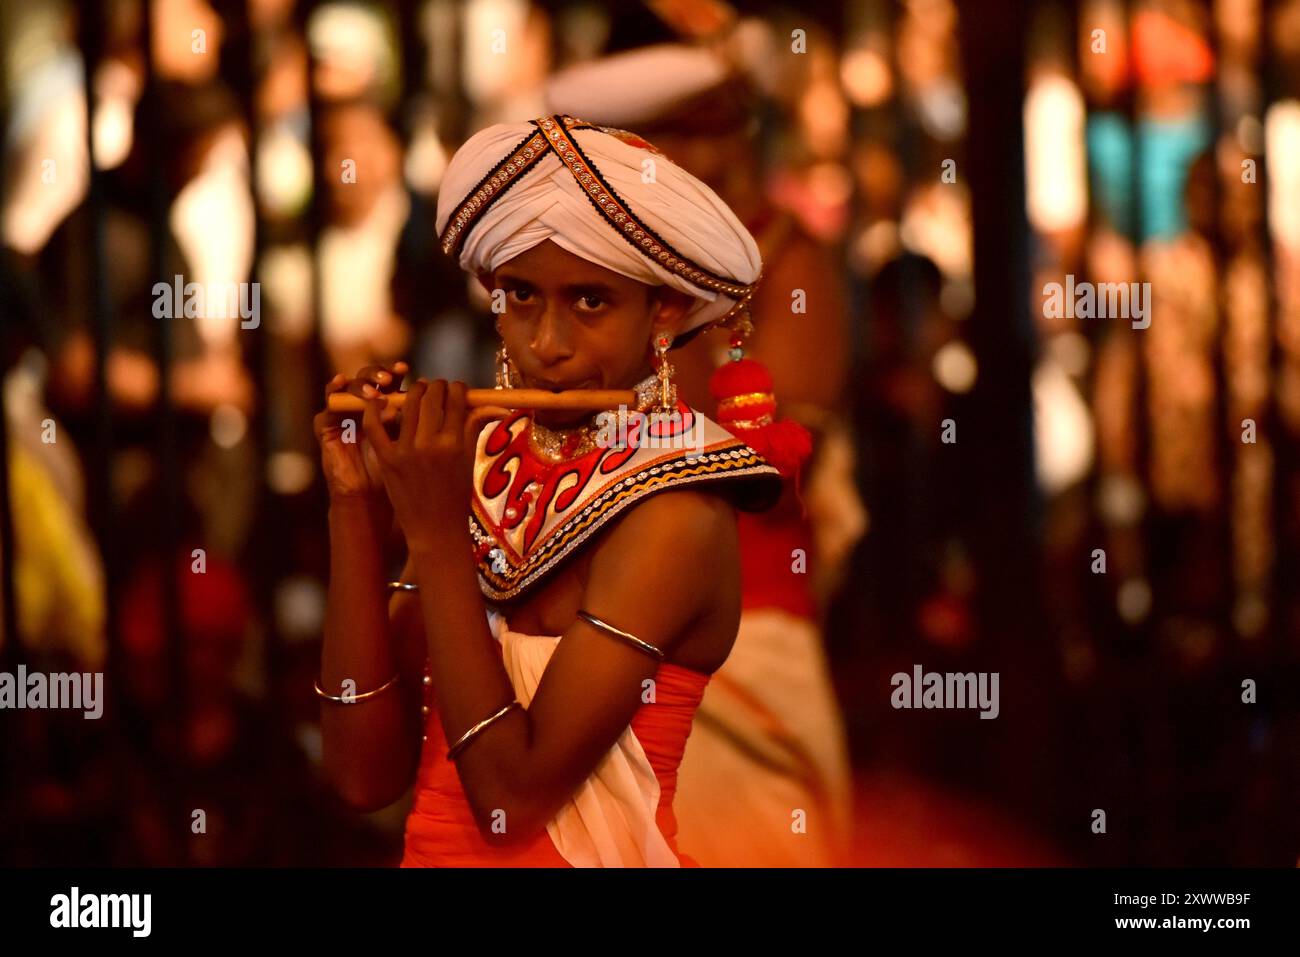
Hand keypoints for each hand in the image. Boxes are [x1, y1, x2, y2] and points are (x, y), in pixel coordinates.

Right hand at [313, 361, 408, 500]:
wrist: (372, 497)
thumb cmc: (397, 470)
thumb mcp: (408, 439)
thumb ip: (415, 414)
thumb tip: (431, 387)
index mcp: (385, 405)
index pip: (389, 380)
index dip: (395, 372)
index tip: (405, 370)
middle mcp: (363, 406)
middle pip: (367, 378)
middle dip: (377, 374)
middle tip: (388, 379)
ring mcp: (344, 415)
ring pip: (348, 387)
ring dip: (360, 385)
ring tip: (373, 391)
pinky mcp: (326, 427)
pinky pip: (328, 405)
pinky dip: (334, 392)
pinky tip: (340, 383)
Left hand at [359, 378, 507, 553]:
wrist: (434, 530)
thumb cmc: (456, 497)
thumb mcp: (469, 462)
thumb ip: (475, 428)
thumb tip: (494, 406)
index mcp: (455, 444)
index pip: (456, 399)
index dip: (457, 388)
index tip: (457, 389)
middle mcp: (430, 444)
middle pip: (432, 396)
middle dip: (437, 385)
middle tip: (437, 387)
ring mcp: (405, 451)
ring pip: (407, 404)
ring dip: (413, 391)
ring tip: (417, 391)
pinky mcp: (386, 459)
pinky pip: (375, 425)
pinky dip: (375, 409)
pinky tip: (381, 401)